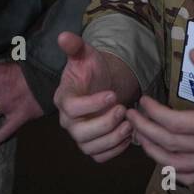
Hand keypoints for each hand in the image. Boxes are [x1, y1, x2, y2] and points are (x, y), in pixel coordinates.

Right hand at [54, 31, 136, 162]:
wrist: (102, 84)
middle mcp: (68, 121)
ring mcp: (79, 135)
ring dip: (112, 138)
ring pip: (91, 148)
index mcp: (63, 98)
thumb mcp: (85, 54)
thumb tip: (64, 36)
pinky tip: (128, 134)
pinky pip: (100, 157)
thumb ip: (75, 46)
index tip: (113, 95)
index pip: (71, 107)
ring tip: (129, 124)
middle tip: (123, 109)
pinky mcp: (92, 146)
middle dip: (104, 124)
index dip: (91, 104)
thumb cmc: (92, 70)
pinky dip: (115, 149)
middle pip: (79, 133)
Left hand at [125, 49, 193, 184]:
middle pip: (171, 146)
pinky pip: (191, 176)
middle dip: (145, 131)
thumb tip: (192, 54)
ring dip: (153, 152)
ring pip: (177, 166)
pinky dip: (171, 168)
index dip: (154, 114)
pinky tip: (159, 154)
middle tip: (131, 117)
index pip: (177, 124)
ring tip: (139, 135)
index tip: (143, 101)